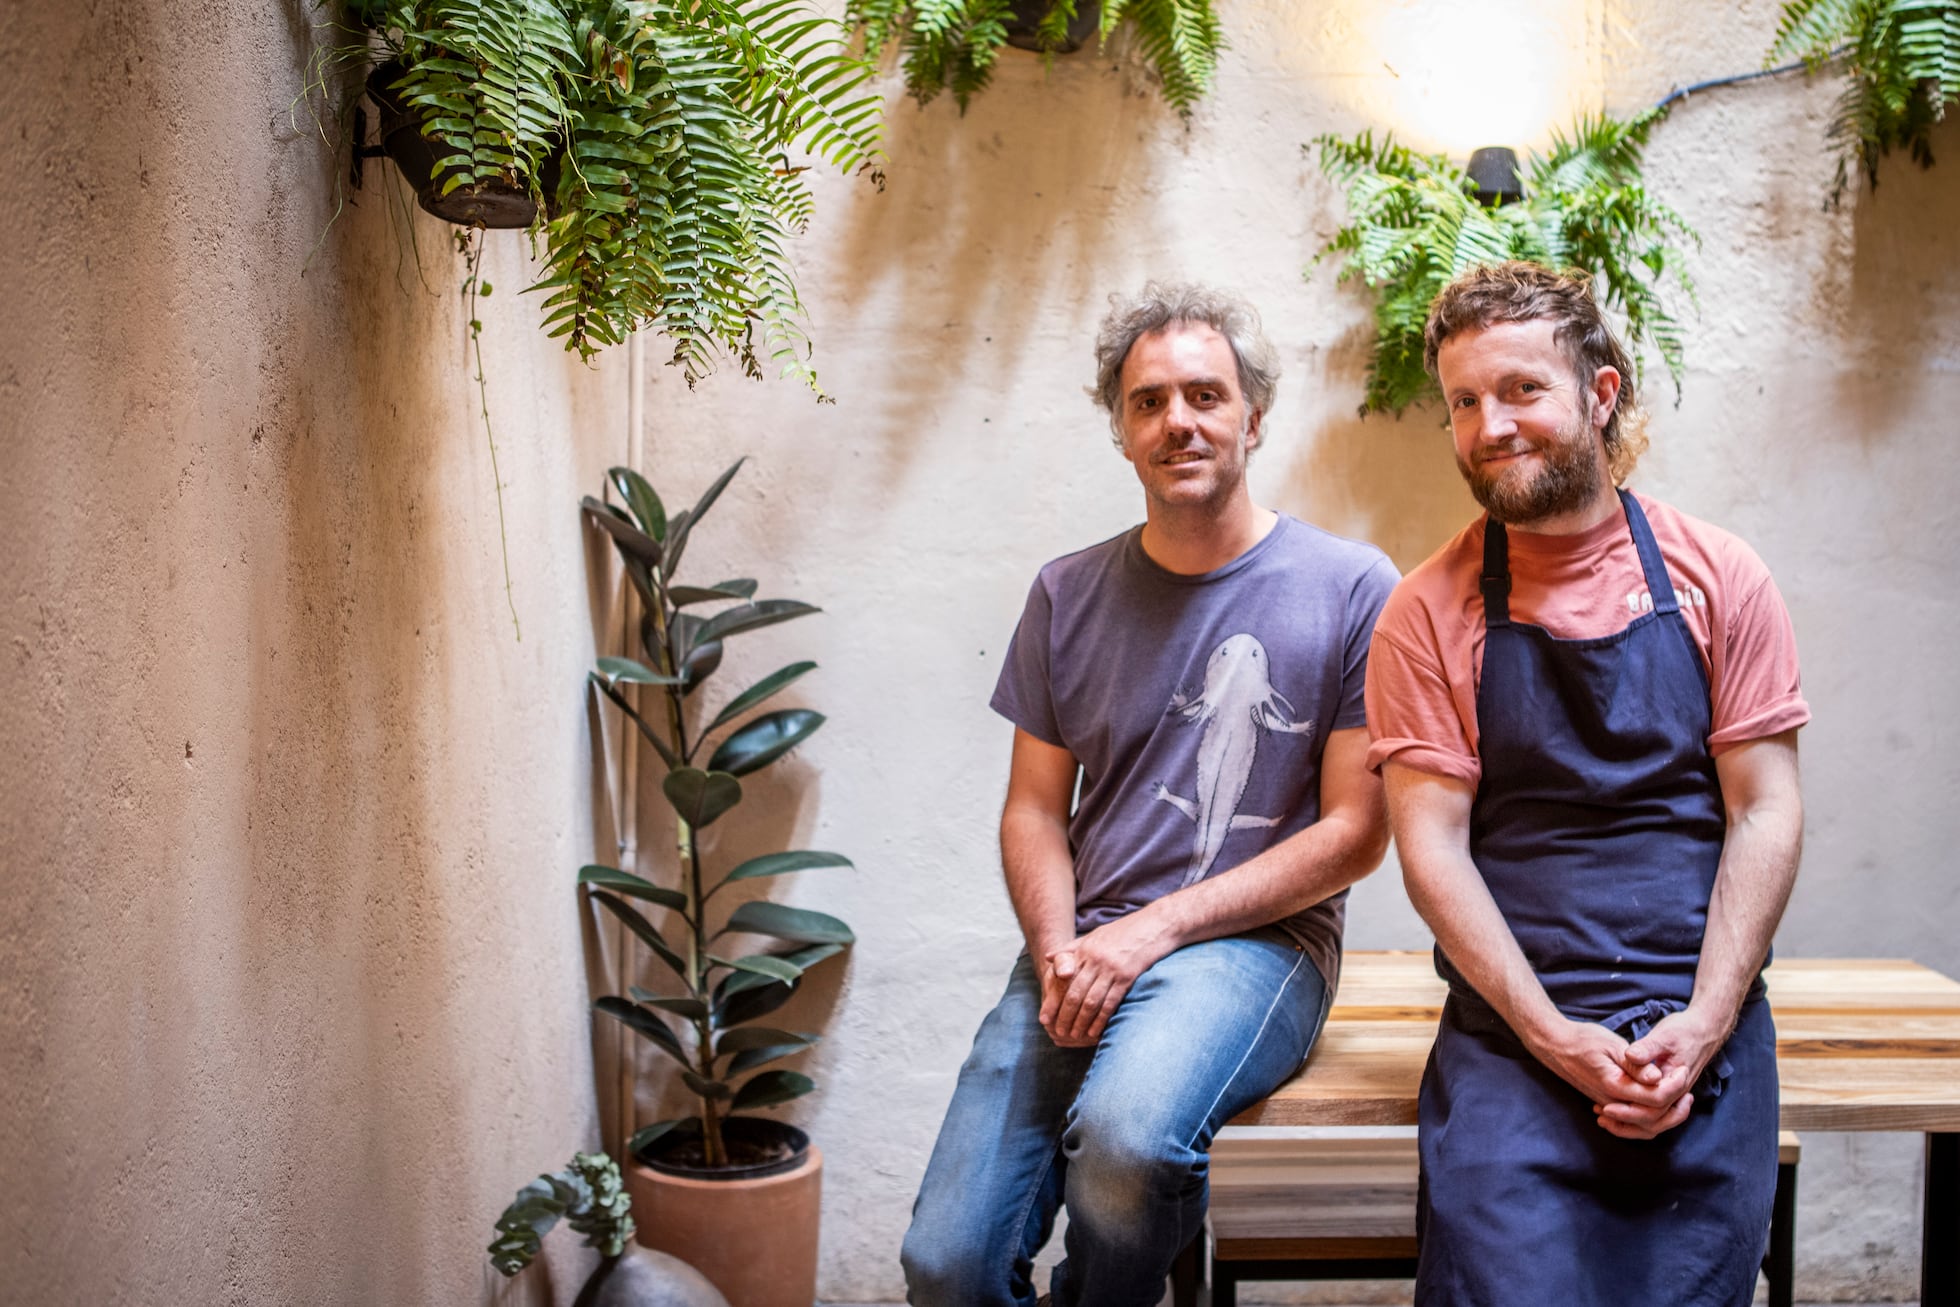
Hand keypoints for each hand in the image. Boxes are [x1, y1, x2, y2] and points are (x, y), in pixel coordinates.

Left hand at [1039, 911, 1176, 1046]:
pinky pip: (1110, 1002)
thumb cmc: (1125, 931)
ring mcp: (1111, 968)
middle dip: (1065, 1016)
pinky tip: (1095, 1031)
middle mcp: (1095, 960)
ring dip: (1081, 1022)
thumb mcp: (1094, 935)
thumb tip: (1048, 957)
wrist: (1156, 924)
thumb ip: (1071, 948)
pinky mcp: (1128, 976)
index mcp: (1084, 950)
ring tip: (1075, 1036)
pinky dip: (1101, 1019)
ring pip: (1091, 1001)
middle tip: (1060, 1033)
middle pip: (1074, 994)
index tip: (1046, 1019)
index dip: (1053, 1002)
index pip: (1063, 982)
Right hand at [1528, 1017, 1690, 1137]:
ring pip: (1644, 1128)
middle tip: (1686, 1086)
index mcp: (1615, 1086)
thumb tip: (1657, 1078)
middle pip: (1653, 1120)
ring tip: (1681, 1100)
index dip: (1675, 1086)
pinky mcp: (1608, 1106)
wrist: (1556, 1046)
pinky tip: (1661, 1106)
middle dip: (1677, 1106)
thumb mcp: (1612, 1044)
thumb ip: (1635, 1065)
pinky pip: (1634, 1125)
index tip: (1683, 1069)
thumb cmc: (1583, 1040)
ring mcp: (1609, 1107)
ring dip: (1667, 1118)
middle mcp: (1613, 1103)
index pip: (1655, 1098)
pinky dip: (1652, 1120)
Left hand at [1594, 1005, 1729, 1139]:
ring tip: (1603, 1118)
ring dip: (1630, 1125)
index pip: (1655, 1104)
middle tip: (1600, 1114)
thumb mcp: (1664, 1035)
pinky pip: (1653, 1115)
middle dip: (1626, 1121)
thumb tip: (1630, 1056)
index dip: (1630, 1110)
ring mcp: (1674, 1096)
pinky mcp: (1667, 1094)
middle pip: (1655, 1120)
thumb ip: (1647, 1048)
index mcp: (1676, 1081)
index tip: (1606, 1107)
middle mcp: (1677, 1094)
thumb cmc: (1683, 1031)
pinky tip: (1615, 1113)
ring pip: (1654, 1122)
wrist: (1703, 1031)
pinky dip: (1635, 1118)